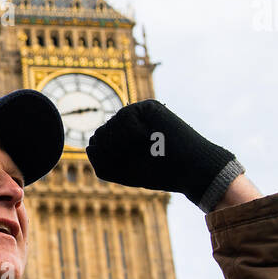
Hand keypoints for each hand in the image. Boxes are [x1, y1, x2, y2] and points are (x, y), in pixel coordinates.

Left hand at [85, 100, 243, 210]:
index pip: (96, 147)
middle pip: (99, 136)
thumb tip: (90, 144)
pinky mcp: (148, 106)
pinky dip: (134, 132)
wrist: (187, 169)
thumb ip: (100, 161)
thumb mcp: (122, 172)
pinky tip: (150, 135)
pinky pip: (124, 117)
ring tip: (147, 147)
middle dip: (115, 152)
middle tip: (140, 157)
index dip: (108, 160)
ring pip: (109, 128)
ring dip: (125, 143)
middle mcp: (127, 125)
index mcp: (120, 141)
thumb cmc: (159, 172)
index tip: (130, 166)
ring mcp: (137, 114)